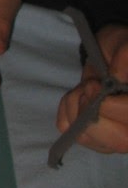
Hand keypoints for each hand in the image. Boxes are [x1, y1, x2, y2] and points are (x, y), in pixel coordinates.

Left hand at [56, 22, 127, 154]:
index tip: (94, 85)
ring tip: (85, 88)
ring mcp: (117, 136)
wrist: (108, 55)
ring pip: (91, 138)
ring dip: (76, 107)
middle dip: (92, 111)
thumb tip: (117, 77)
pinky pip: (70, 131)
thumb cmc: (121, 51)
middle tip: (89, 87)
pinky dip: (65, 110)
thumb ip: (126, 56)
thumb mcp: (125, 45)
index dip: (109, 106)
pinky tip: (77, 97)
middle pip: (119, 141)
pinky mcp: (94, 136)